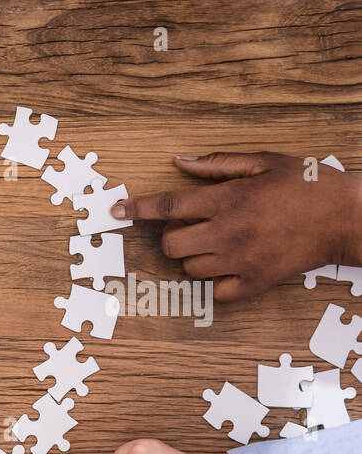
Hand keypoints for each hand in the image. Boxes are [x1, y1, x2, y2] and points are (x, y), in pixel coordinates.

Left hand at [115, 152, 361, 301]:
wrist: (346, 218)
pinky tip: (232, 264)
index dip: (137, 208)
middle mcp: (228, 232)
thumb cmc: (306, 185)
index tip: (115, 209)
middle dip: (172, 234)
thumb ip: (219, 165)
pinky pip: (216, 292)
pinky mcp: (254, 284)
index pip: (168, 205)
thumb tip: (180, 161)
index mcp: (228, 200)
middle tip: (193, 225)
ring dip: (194, 256)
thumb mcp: (264, 162)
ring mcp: (240, 261)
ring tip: (218, 242)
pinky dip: (217, 281)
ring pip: (189, 268)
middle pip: (170, 244)